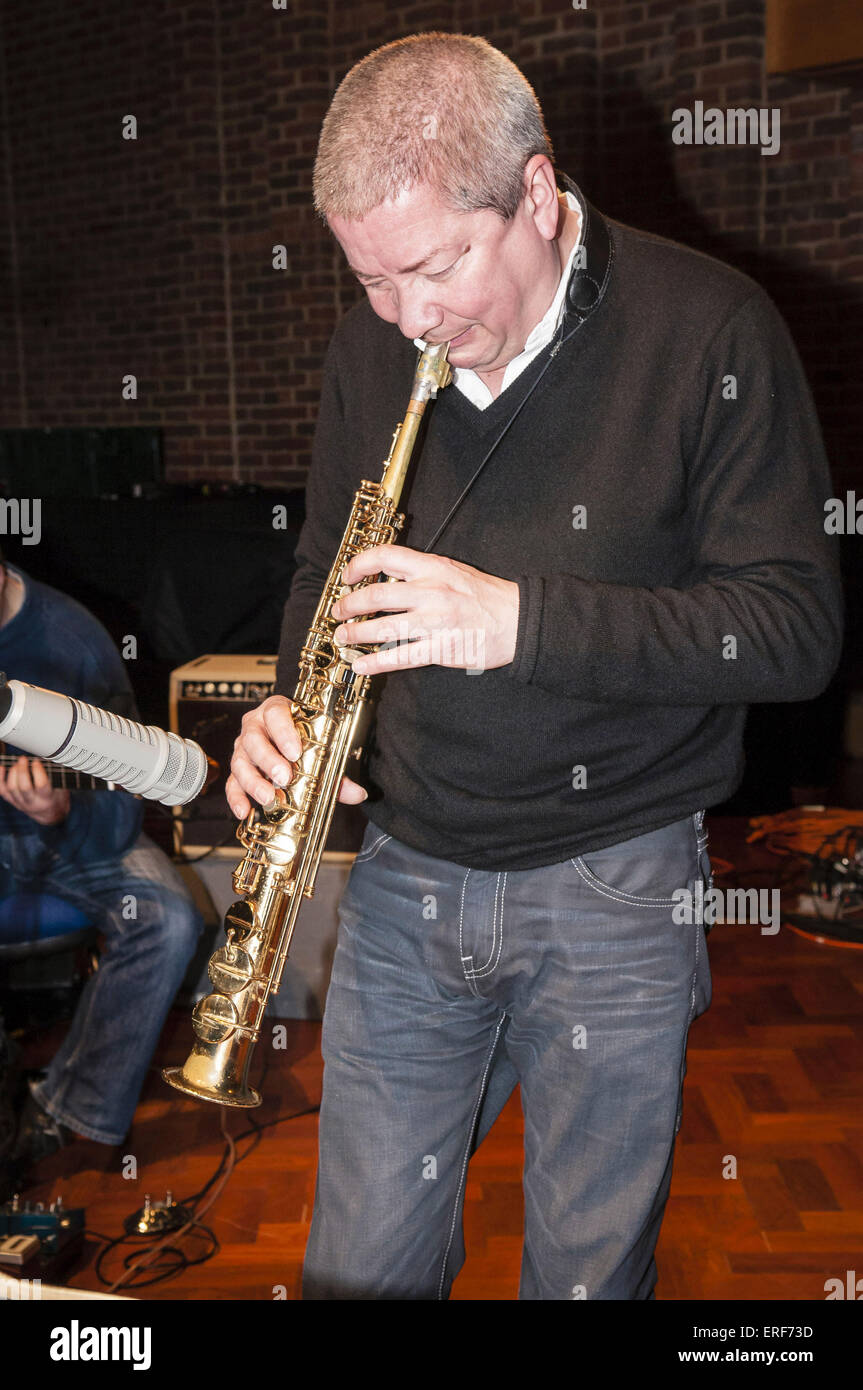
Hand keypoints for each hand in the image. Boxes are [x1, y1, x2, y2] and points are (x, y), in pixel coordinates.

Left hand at [0, 756, 70, 825]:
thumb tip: (43, 759)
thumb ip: (54, 777)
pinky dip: (0, 778)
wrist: (50, 814)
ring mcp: (21, 803)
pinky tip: (2, 767)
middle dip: (22, 770)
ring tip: (17, 763)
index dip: (38, 771)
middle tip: (23, 759)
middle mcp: (33, 803)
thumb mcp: (61, 788)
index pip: (41, 785)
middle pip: (24, 787)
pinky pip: (2, 790)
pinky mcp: (13, 801)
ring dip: (13, 773)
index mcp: (47, 799)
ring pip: (12, 788)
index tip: (37, 761)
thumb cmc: (57, 797)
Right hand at [225, 694, 367, 819]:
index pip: (276, 714)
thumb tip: (357, 793)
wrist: (286, 735)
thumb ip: (338, 770)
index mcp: (276, 712)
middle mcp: (255, 727)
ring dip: (254, 781)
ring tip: (268, 797)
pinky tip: (244, 810)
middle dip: (269, 760)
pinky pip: (232, 783)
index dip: (284, 732)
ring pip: (241, 762)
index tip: (295, 751)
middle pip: (254, 739)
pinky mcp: (238, 769)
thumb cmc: (301, 737)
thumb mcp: (319, 746)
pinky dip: (236, 798)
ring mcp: (243, 748)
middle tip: (284, 777)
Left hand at [331, 545, 518, 675]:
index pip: (385, 556)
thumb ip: (423, 571)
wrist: (519, 620)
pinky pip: (401, 656)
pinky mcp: (441, 649)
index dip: (359, 565)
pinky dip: (376, 662)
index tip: (347, 576)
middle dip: (349, 605)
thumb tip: (387, 575)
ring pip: (383, 626)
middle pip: (376, 595)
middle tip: (339, 612)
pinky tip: (361, 665)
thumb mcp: (454, 570)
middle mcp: (431, 591)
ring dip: (356, 633)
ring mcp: (435, 622)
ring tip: (343, 637)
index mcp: (433, 567)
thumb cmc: (487, 596)